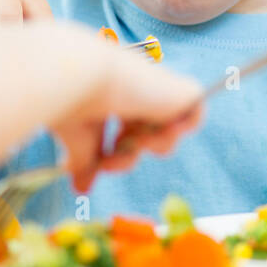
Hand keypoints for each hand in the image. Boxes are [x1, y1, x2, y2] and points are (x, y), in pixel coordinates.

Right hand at [44, 34, 203, 192]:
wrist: (83, 78)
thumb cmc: (72, 101)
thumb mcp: (78, 139)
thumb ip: (84, 161)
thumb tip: (80, 188)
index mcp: (113, 95)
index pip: (122, 133)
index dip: (114, 155)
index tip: (99, 167)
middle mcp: (137, 90)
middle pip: (144, 137)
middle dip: (126, 158)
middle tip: (108, 163)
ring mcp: (159, 89)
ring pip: (168, 132)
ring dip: (149, 146)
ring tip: (134, 138)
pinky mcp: (181, 91)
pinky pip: (194, 117)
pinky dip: (177, 132)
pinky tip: (156, 129)